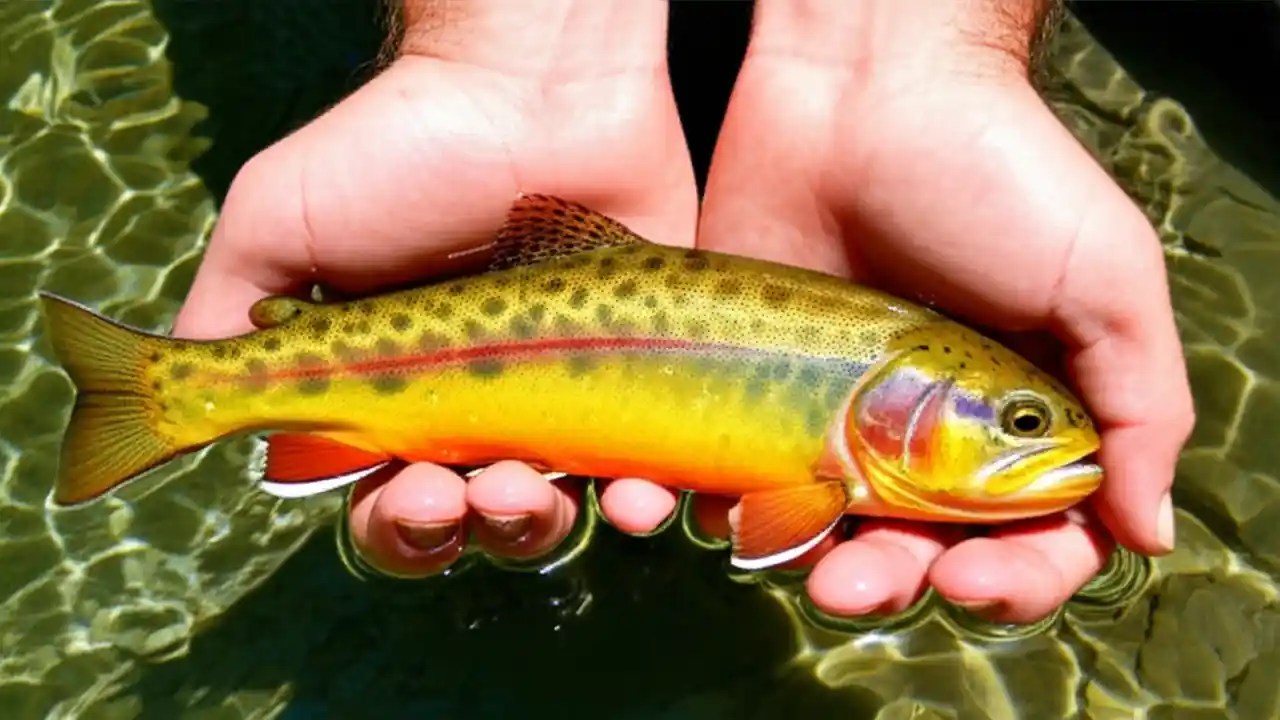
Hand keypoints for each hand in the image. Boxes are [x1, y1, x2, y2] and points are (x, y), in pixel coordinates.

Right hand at [171, 0, 697, 576]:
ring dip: (537, 527)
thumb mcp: (275, 224)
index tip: (411, 494)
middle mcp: (473, 407)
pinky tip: (633, 499)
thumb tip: (187, 413)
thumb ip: (223, 321)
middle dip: (465, 530)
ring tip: (532, 486)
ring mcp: (560, 398)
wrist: (530, 89)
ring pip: (554, 512)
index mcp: (391, 392)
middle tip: (471, 493)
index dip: (396, 526)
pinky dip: (637, 505)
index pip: (384, 502)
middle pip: (470, 525)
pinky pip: (643, 474)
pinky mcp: (635, 379)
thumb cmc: (397, 151)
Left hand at [681, 0, 1192, 622]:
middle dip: (894, 584)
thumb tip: (1147, 533)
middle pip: (918, 550)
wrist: (859, 91)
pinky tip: (728, 515)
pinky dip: (734, 511)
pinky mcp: (756, 383)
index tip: (977, 579)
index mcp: (1021, 415)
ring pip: (827, 529)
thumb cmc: (995, 173)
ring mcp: (836, 411)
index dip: (1015, 578)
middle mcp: (929, 427)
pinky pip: (742, 474)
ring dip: (814, 565)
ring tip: (797, 566)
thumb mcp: (1102, 280)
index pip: (1031, 536)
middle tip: (855, 586)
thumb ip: (1140, 406)